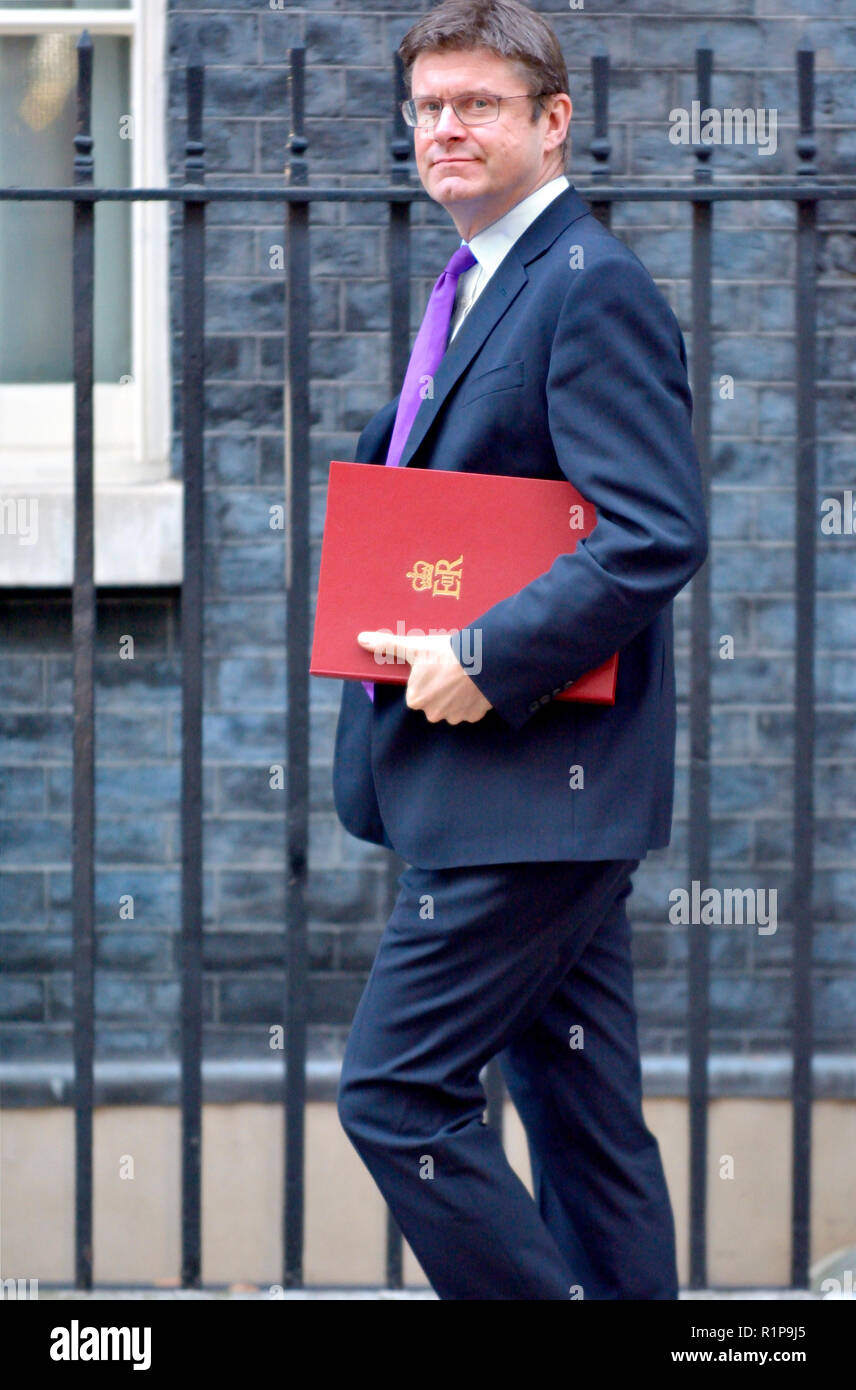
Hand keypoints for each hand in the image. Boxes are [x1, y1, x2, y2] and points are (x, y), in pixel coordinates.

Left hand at [357, 630, 492, 724]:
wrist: (483, 660)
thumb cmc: (445, 654)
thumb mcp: (414, 646)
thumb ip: (387, 645)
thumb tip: (361, 640)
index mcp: (416, 699)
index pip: (416, 691)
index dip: (425, 678)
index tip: (435, 666)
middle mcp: (433, 713)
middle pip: (433, 701)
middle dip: (440, 688)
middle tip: (449, 669)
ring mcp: (455, 717)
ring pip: (452, 706)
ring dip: (456, 695)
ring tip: (464, 675)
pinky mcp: (474, 716)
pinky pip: (470, 709)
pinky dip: (472, 700)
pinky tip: (475, 683)